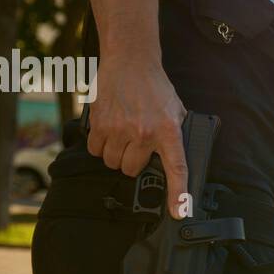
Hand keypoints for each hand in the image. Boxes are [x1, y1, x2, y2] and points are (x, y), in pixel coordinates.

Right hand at [85, 53, 188, 218]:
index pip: (176, 167)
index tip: (178, 212)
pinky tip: (109, 132)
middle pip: (132, 169)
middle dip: (134, 162)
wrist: (130, 61)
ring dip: (116, 155)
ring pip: (112, 162)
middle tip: (137, 145)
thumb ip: (176, 135)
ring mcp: (119, 129)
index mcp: (168, 130)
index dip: (178, 193)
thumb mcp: (176, 110)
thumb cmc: (154, 87)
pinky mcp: (99, 124)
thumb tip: (176, 161)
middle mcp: (143, 132)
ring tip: (123, 136)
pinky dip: (100, 146)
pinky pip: (95, 151)